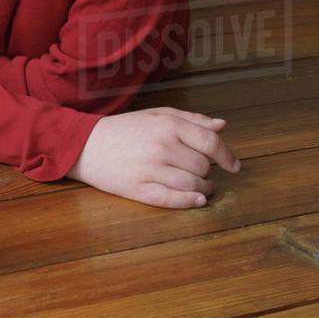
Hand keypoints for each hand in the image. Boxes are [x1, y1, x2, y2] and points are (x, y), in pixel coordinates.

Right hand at [66, 107, 239, 208]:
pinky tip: (196, 200)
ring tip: (200, 188)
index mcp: (168, 125)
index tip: (234, 166)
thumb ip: (191, 119)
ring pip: (192, 186)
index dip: (227, 156)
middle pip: (203, 167)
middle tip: (200, 172)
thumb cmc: (124, 129)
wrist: (84, 144)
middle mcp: (161, 146)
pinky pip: (173, 200)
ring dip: (203, 190)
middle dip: (207, 172)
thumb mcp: (156, 115)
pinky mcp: (139, 189)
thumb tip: (222, 126)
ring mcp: (150, 169)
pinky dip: (189, 202)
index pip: (211, 143)